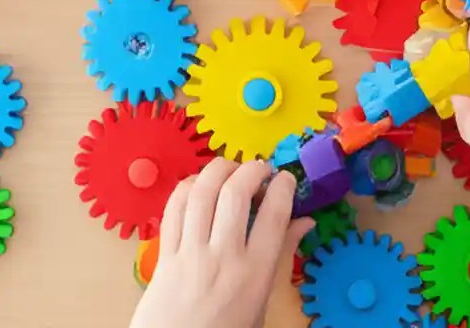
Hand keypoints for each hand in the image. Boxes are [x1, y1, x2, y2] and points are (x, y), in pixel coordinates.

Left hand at [131, 159, 313, 327]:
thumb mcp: (262, 302)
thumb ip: (281, 256)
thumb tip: (306, 222)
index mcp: (254, 274)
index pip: (274, 215)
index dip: (283, 186)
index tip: (286, 178)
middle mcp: (222, 257)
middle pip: (235, 194)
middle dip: (251, 169)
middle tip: (260, 168)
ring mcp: (189, 253)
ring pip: (200, 193)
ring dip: (218, 169)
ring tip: (231, 169)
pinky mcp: (164, 254)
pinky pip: (173, 208)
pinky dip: (187, 186)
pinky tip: (199, 184)